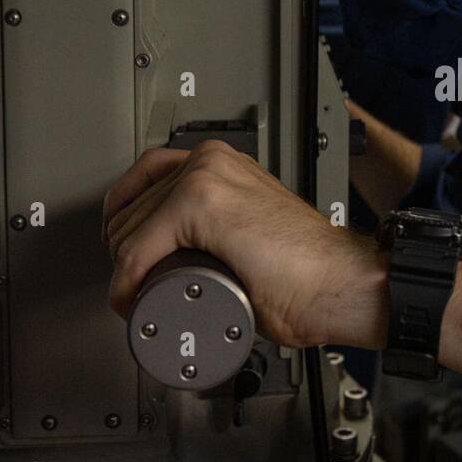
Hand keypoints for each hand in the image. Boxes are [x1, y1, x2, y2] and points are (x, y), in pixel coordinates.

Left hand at [101, 139, 386, 347]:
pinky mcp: (200, 203)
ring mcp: (205, 178)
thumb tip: (177, 256)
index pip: (141, 181)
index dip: (126, 226)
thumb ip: (216, 229)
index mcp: (222, 163)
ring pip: (127, 230)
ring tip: (140, 298)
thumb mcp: (248, 232)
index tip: (127, 256)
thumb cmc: (308, 271)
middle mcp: (211, 161)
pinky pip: (136, 250)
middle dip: (123, 255)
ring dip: (123, 274)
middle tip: (136, 285)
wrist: (339, 282)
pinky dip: (127, 283)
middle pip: (128, 207)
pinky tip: (136, 300)